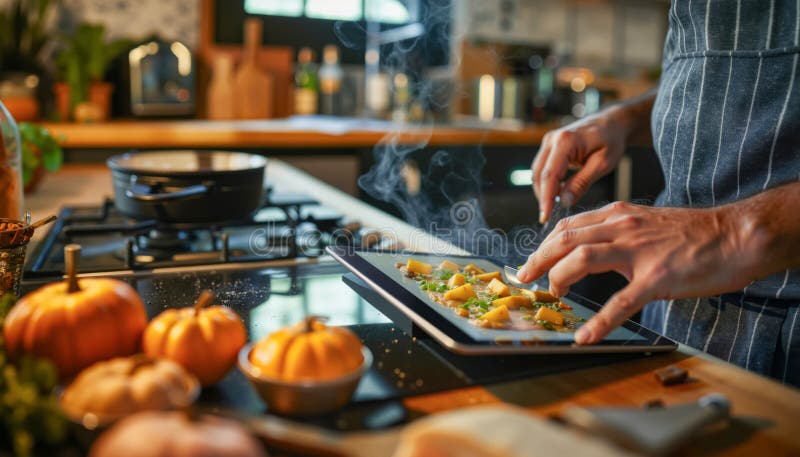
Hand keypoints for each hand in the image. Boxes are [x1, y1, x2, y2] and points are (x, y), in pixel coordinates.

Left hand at [517, 201, 754, 343]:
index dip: (543, 244)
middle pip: (565, 238)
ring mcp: (639, 252)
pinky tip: (586, 336)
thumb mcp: (647, 222)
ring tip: (551, 295)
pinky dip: (600, 321)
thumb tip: (592, 247)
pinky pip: (621, 302)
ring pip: (582, 259)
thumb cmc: (695, 234)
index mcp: (619, 216)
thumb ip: (619, 232)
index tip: (531, 261)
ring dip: (558, 278)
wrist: (736, 235)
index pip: (568, 226)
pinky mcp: (657, 277)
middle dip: (538, 259)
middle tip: (524, 278)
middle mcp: (623, 228)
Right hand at [532, 108, 629, 223]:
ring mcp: (548, 141)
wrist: (611, 123)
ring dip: (544, 190)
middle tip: (550, 216)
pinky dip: (547, 182)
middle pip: (539, 175)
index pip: (549, 175)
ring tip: (556, 205)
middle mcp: (552, 139)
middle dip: (543, 197)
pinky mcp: (549, 146)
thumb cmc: (611, 140)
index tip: (545, 216)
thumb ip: (582, 182)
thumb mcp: (603, 164)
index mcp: (566, 141)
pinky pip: (542, 168)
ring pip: (537, 172)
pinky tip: (558, 192)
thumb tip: (565, 201)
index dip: (546, 198)